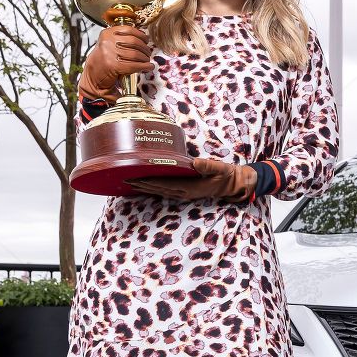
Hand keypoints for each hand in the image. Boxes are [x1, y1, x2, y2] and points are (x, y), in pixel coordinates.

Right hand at [80, 24, 153, 101]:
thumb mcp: (109, 44)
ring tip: (147, 60)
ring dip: (145, 58)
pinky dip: (144, 66)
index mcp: (107, 34)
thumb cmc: (103, 61)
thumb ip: (121, 39)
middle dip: (144, 48)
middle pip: (134, 42)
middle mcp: (107, 42)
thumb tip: (142, 37)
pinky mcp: (114, 66)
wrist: (92, 76)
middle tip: (148, 52)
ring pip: (135, 54)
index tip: (146, 39)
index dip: (140, 35)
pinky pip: (134, 65)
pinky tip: (148, 67)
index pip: (128, 30)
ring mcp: (110, 54)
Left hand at [125, 157, 256, 201]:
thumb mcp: (219, 168)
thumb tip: (194, 163)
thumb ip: (207, 165)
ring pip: (159, 192)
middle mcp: (183, 192)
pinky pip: (165, 191)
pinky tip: (145, 186)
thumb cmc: (224, 174)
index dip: (149, 181)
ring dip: (145, 188)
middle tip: (124, 179)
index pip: (164, 184)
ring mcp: (183, 193)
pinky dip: (153, 189)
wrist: (231, 184)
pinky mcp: (184, 192)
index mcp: (189, 187)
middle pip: (158, 189)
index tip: (135, 178)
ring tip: (130, 184)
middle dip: (141, 185)